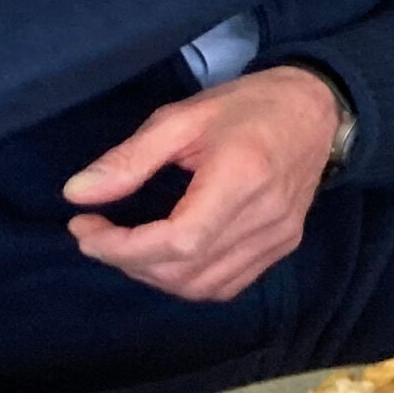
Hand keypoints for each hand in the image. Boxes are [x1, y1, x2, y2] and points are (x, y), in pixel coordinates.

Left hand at [65, 66, 343, 301]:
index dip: (122, 248)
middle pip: (185, 272)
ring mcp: (278, 238)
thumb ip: (129, 159)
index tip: (85, 229)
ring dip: (155, 275)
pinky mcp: (283, 246)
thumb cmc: (248, 105)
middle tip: (97, 234)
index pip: (176, 242)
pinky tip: (168, 256)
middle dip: (128, 262)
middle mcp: (265, 218)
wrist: (315, 109)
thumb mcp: (182, 117)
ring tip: (128, 245)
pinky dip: (188, 280)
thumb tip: (77, 194)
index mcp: (240, 178)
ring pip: (203, 287)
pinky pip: (227, 285)